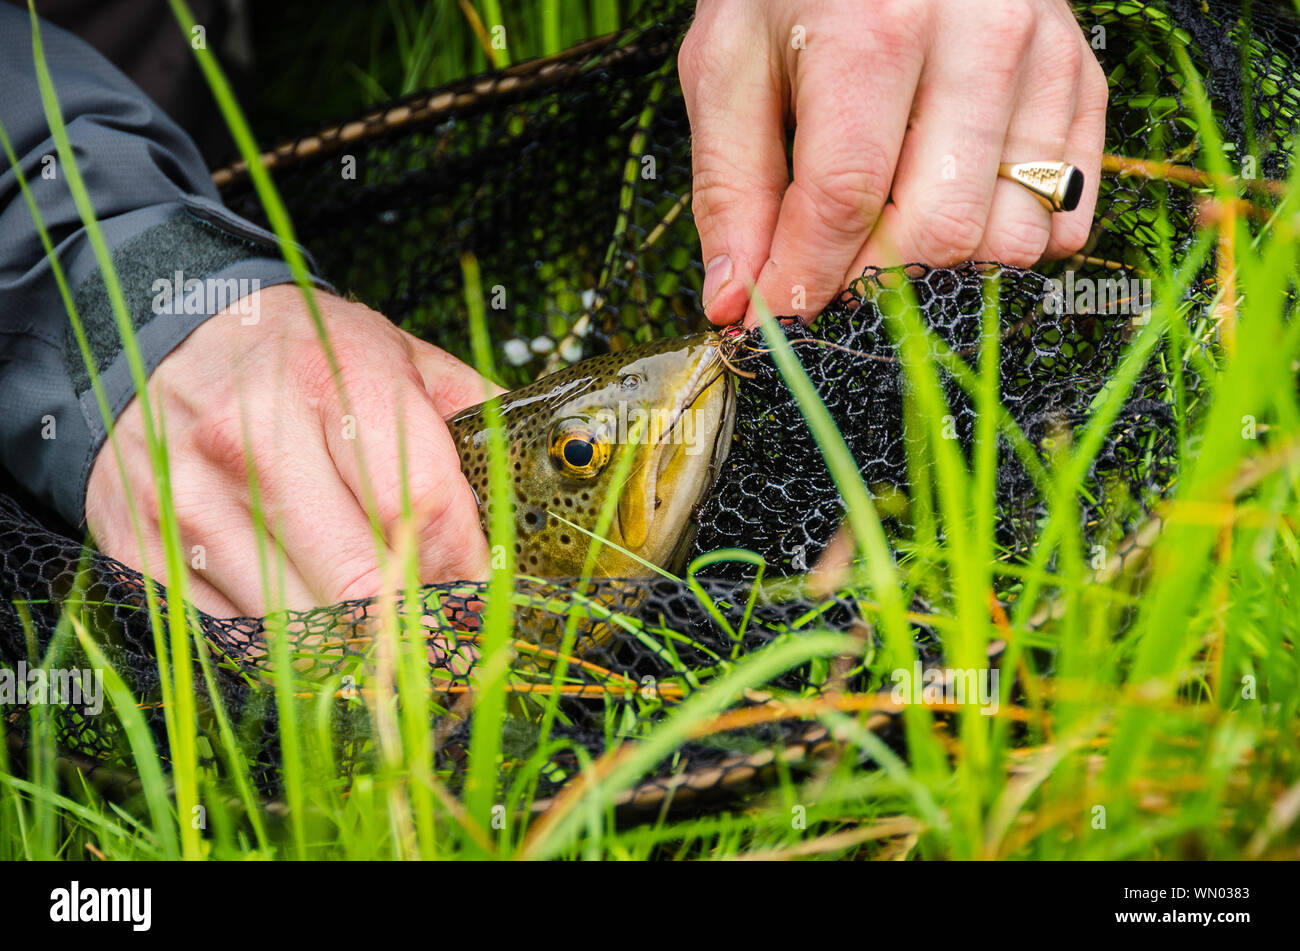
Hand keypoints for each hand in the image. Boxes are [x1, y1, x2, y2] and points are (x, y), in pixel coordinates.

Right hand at [86, 285, 498, 617]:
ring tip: (385, 644)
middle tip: (448, 644)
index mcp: (327, 381)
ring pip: (297, 625)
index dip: (465, 569)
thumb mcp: (393, 352)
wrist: (157, 337)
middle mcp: (251, 441)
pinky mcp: (140, 549)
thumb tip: (549, 470)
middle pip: (361, 583)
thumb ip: (471, 410)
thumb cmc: (298, 354)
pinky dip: (281, 650)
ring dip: (354, 651)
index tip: (484, 594)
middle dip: (420, 629)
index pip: (419, 509)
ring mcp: (187, 500)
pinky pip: (230, 638)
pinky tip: (308, 629)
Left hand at [679, 0, 1107, 324]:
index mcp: (873, 25)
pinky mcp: (1081, 76)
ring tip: (888, 242)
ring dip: (942, 272)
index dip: (803, 280)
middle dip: (871, 286)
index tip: (771, 326)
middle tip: (828, 286)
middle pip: (938, 229)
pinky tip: (951, 212)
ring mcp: (1043, 55)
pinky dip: (1006, 242)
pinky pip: (1064, 211)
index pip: (845, 198)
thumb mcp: (728, 67)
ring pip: (1011, 234)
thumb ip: (730, 189)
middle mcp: (977, 34)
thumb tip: (735, 304)